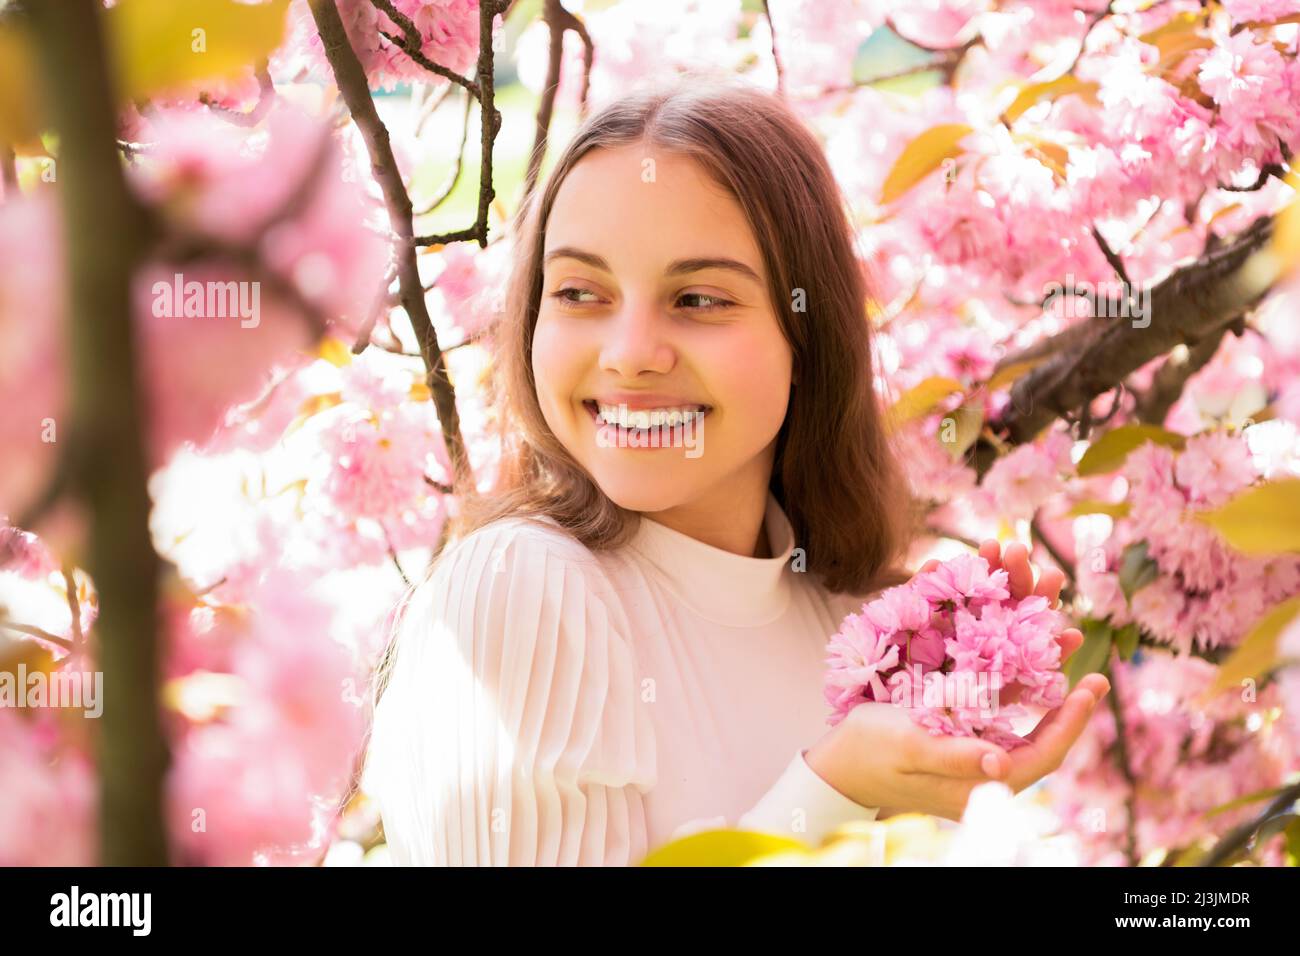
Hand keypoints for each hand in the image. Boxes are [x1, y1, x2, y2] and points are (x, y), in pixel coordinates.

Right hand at [808, 539, 1109, 820]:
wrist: (838, 757)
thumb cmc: (869, 758)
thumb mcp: (908, 751)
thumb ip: (953, 756)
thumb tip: (1001, 763)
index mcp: (985, 775)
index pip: (1043, 751)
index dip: (1070, 720)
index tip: (1093, 683)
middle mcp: (989, 747)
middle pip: (1033, 700)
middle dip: (1047, 646)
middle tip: (1065, 608)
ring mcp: (973, 723)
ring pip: (1011, 674)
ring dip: (1023, 625)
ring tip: (1039, 582)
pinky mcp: (955, 702)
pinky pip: (983, 664)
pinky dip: (989, 626)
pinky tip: (994, 592)